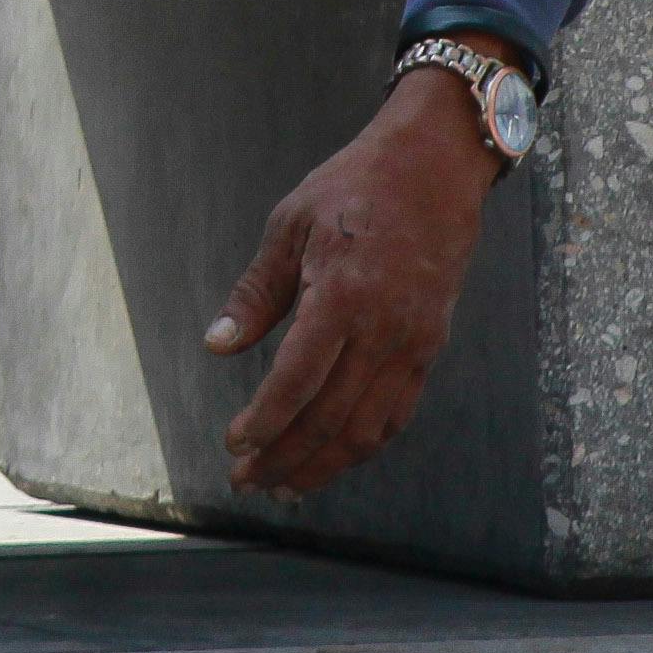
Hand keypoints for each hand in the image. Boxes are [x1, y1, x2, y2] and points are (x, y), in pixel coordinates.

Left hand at [202, 53, 514, 496]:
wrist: (434, 167)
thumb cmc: (354, 188)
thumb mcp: (289, 224)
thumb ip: (255, 293)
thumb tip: (218, 347)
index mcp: (342, 294)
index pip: (297, 382)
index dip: (263, 422)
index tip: (235, 445)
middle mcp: (383, 328)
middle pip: (330, 418)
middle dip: (284, 457)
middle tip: (248, 480)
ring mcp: (413, 343)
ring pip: (367, 428)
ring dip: (323, 465)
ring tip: (286, 485)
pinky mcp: (430, 347)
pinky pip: (396, 412)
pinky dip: (364, 444)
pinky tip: (334, 457)